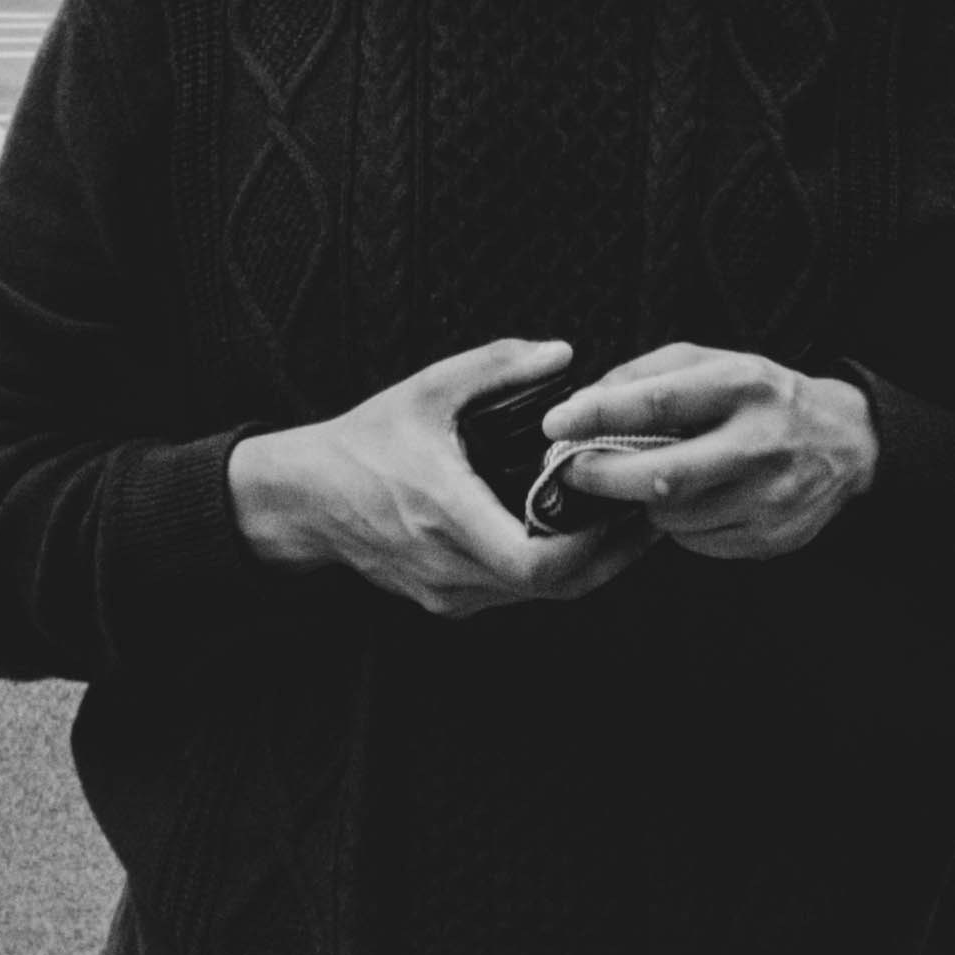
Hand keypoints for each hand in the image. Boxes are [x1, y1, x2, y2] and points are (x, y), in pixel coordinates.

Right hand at [228, 337, 651, 620]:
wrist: (307, 499)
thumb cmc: (367, 441)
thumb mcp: (429, 388)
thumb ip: (496, 366)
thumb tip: (562, 353)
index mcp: (448, 513)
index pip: (537, 562)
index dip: (592, 545)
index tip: (626, 508)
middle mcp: (451, 566)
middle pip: (553, 587)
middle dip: (608, 555)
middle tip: (647, 511)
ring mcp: (448, 593)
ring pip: (536, 597)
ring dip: (584, 565)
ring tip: (621, 518)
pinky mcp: (445, 601)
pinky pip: (512, 593)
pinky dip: (550, 569)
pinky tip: (570, 532)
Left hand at [541, 344, 879, 562]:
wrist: (845, 443)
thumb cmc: (763, 395)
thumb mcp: (715, 362)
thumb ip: (651, 373)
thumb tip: (588, 400)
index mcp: (742, 385)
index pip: (658, 402)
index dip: (600, 414)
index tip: (557, 422)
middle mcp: (759, 443)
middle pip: (662, 475)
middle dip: (604, 477)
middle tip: (572, 472)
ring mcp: (767, 498)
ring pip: (673, 515)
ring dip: (645, 502)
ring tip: (655, 478)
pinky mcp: (770, 539)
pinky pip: (697, 542)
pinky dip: (680, 525)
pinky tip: (696, 501)